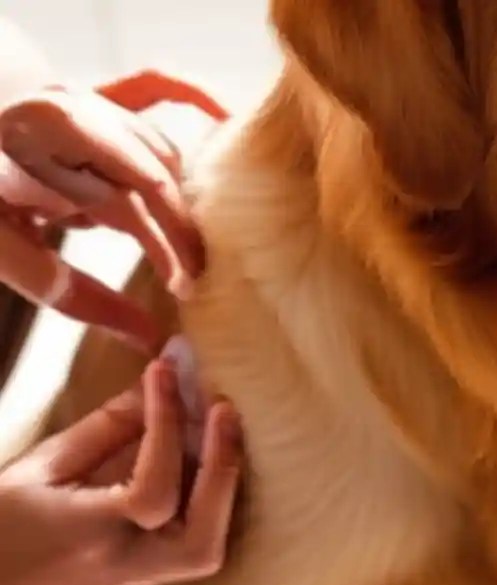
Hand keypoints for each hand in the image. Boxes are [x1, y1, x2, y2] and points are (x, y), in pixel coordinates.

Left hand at [0, 72, 227, 350]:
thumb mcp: (6, 253)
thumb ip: (75, 294)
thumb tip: (148, 336)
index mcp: (49, 135)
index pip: (132, 201)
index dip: (168, 248)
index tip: (187, 288)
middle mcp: (72, 105)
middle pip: (154, 175)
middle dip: (179, 228)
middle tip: (195, 275)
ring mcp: (84, 94)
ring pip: (159, 146)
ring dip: (170, 191)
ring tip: (174, 238)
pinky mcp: (90, 92)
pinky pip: (155, 85)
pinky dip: (192, 96)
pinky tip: (224, 115)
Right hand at [0, 360, 241, 584]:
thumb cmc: (0, 513)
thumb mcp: (45, 463)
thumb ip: (109, 428)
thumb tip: (163, 379)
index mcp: (87, 542)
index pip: (151, 493)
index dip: (165, 427)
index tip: (165, 371)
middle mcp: (120, 572)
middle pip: (201, 547)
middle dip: (222, 472)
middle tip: (223, 409)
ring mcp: (136, 582)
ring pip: (207, 551)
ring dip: (223, 484)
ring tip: (221, 422)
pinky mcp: (145, 578)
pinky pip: (196, 540)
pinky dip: (211, 494)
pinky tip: (208, 448)